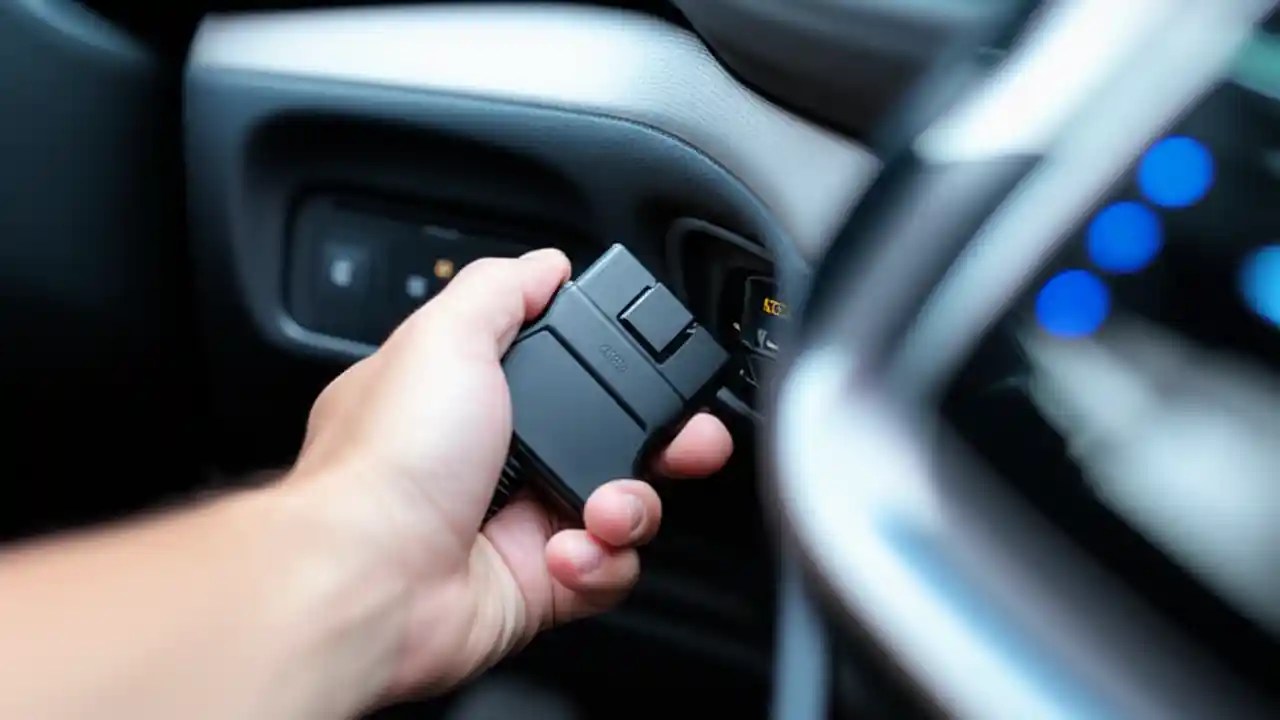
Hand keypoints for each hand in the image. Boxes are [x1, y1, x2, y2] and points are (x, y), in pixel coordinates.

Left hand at [289, 249, 731, 701]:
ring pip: (621, 509)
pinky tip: (567, 554)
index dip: (618, 371)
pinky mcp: (536, 585)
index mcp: (469, 396)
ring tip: (603, 511)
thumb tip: (545, 265)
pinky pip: (605, 570)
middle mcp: (494, 459)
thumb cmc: (387, 463)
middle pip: (609, 441)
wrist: (369, 582)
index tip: (654, 374)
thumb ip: (501, 291)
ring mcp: (517, 524)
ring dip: (631, 508)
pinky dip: (600, 563)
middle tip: (684, 445)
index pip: (566, 372)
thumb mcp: (444, 337)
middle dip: (662, 443)